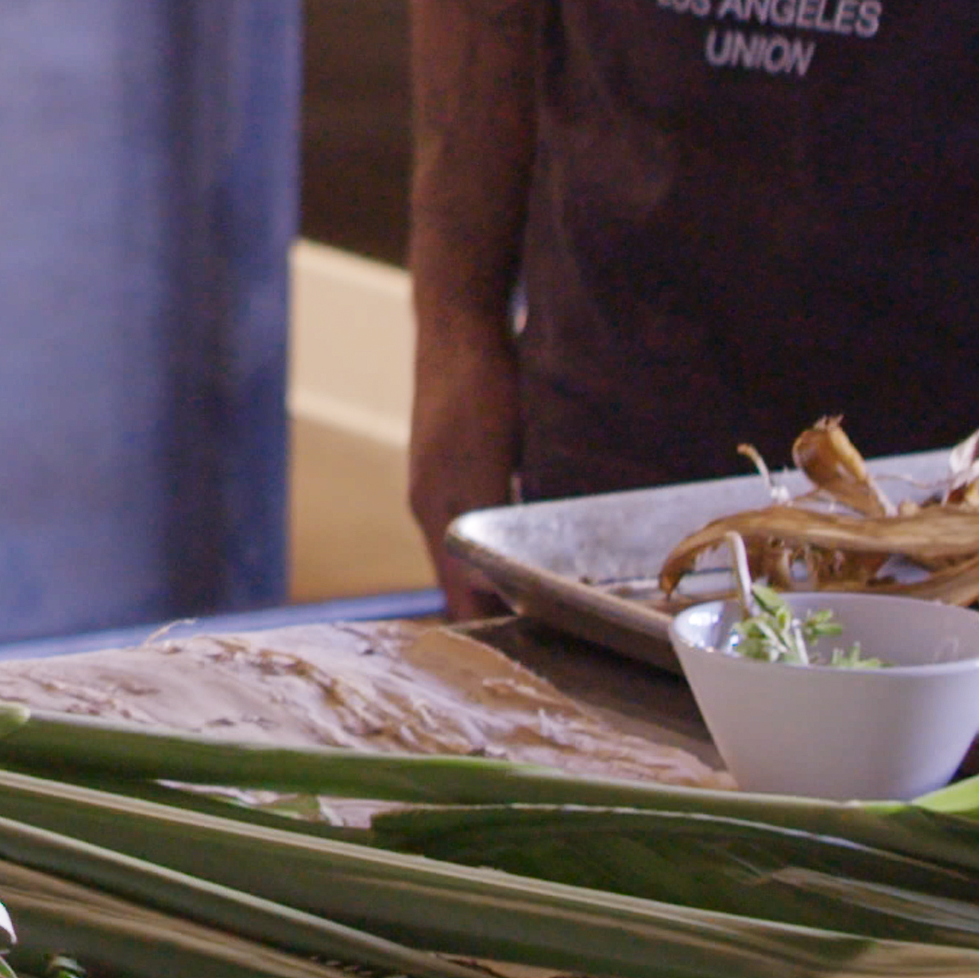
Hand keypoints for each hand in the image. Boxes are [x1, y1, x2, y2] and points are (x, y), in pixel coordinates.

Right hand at [407, 318, 523, 619]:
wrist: (459, 321)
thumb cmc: (474, 390)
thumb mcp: (484, 461)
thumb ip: (478, 525)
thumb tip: (475, 594)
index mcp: (431, 510)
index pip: (453, 592)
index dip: (483, 625)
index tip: (521, 656)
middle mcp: (432, 499)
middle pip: (461, 572)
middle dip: (493, 604)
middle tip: (547, 634)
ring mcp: (444, 474)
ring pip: (472, 541)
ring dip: (499, 568)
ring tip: (543, 593)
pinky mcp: (461, 452)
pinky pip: (482, 509)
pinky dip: (504, 531)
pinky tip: (533, 530)